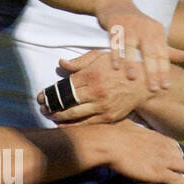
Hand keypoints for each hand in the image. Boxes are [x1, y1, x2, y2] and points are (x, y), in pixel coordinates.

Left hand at [39, 47, 183, 124]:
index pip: (64, 87)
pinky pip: (87, 124)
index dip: (49, 94)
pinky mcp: (108, 117)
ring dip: (59, 117)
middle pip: (66, 103)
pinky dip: (73, 126)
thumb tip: (61, 63)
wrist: (143, 84)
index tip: (39, 97)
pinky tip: (63, 125)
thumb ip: (80, 62)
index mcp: (92, 75)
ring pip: (74, 115)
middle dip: (50, 107)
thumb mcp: (101, 57)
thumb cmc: (120, 67)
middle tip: (41, 109)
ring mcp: (102, 106)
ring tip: (49, 116)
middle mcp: (96, 92)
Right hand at [94, 0, 170, 91]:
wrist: (116, 3)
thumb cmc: (137, 25)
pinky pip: (115, 41)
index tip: (166, 87)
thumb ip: (169, 50)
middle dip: (152, 71)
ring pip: (131, 46)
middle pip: (150, 52)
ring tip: (132, 79)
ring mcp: (130, 26)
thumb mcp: (154, 35)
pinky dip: (115, 53)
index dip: (164, 71)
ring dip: (132, 63)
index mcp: (157, 33)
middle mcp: (146, 29)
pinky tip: (115, 67)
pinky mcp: (115, 24)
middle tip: (154, 89)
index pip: (163, 55)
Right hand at [104, 121, 183, 183]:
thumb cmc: (114, 134)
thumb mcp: (129, 127)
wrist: (110, 143)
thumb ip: (134, 130)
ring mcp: (163, 161)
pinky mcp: (158, 173)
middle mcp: (165, 147)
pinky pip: (178, 179)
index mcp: (158, 137)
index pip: (175, 147)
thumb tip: (130, 128)